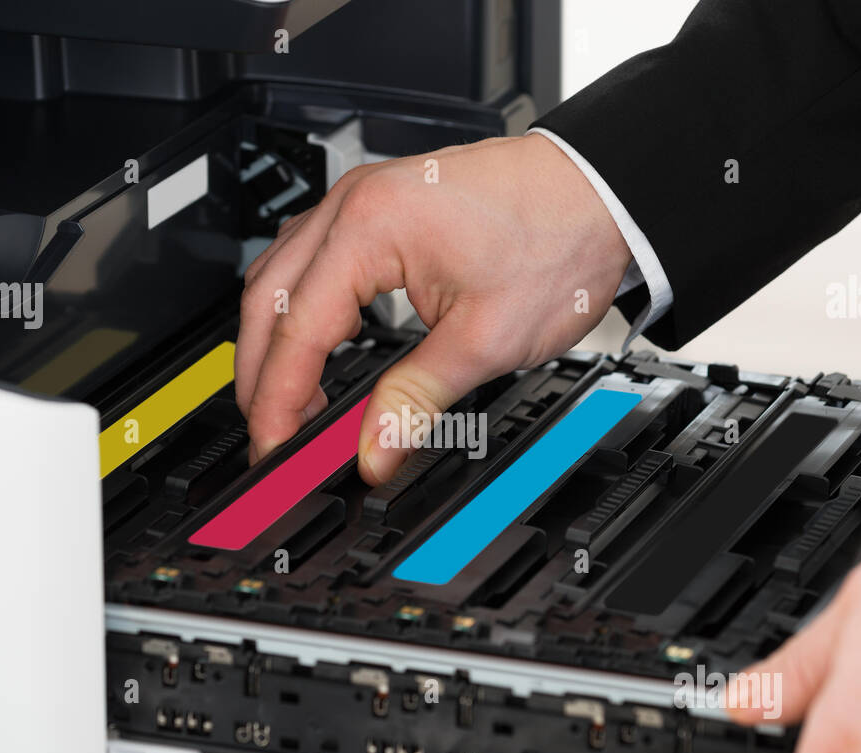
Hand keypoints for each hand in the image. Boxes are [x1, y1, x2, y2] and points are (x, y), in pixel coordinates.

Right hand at [236, 134, 632, 483]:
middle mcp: (353, 204)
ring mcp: (361, 199)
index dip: (278, 401)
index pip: (296, 330)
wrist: (598, 192)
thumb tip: (373, 452)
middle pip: (266, 299)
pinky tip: (319, 343)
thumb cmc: (557, 240)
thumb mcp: (486, 340)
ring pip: (279, 277)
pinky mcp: (377, 207)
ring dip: (277, 342)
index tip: (275, 450)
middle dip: (261, 377)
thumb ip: (417, 402)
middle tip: (274, 437)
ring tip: (295, 403)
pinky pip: (309, 260)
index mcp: (370, 228)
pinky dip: (302, 309)